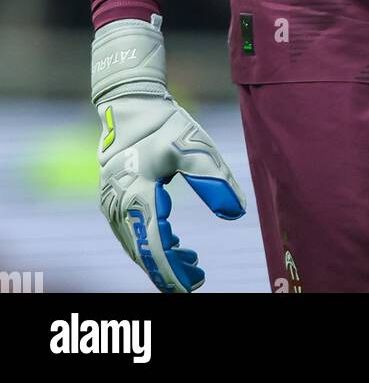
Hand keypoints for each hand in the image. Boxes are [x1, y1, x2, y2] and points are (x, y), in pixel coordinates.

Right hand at [92, 16, 245, 291]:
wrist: (132, 106)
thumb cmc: (165, 124)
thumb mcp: (194, 145)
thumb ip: (215, 179)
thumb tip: (236, 212)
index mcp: (138, 191)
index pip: (155, 242)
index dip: (173, 268)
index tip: (193, 283)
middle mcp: (119, 203)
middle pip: (143, 249)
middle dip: (169, 268)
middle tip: (197, 277)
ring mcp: (112, 204)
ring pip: (135, 243)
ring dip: (161, 257)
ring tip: (192, 262)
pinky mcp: (113, 201)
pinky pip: (130, 231)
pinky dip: (151, 242)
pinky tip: (174, 243)